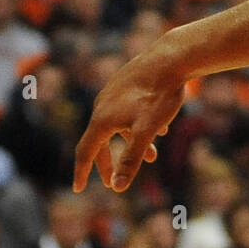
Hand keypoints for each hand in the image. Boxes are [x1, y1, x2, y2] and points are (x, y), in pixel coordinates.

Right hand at [74, 45, 184, 192]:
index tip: (78, 189)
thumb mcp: (146, 130)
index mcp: (102, 119)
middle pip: (100, 140)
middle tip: (112, 181)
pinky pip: (130, 111)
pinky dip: (141, 126)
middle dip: (108, 162)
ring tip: (152, 157)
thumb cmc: (159, 95)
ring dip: (133, 144)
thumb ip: (131, 159)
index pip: (86, 151)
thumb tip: (117, 188)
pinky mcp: (128, 84)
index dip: (83, 172)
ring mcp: (114, 93)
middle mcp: (103, 106)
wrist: (170, 58)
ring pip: (120, 125)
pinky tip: (162, 130)